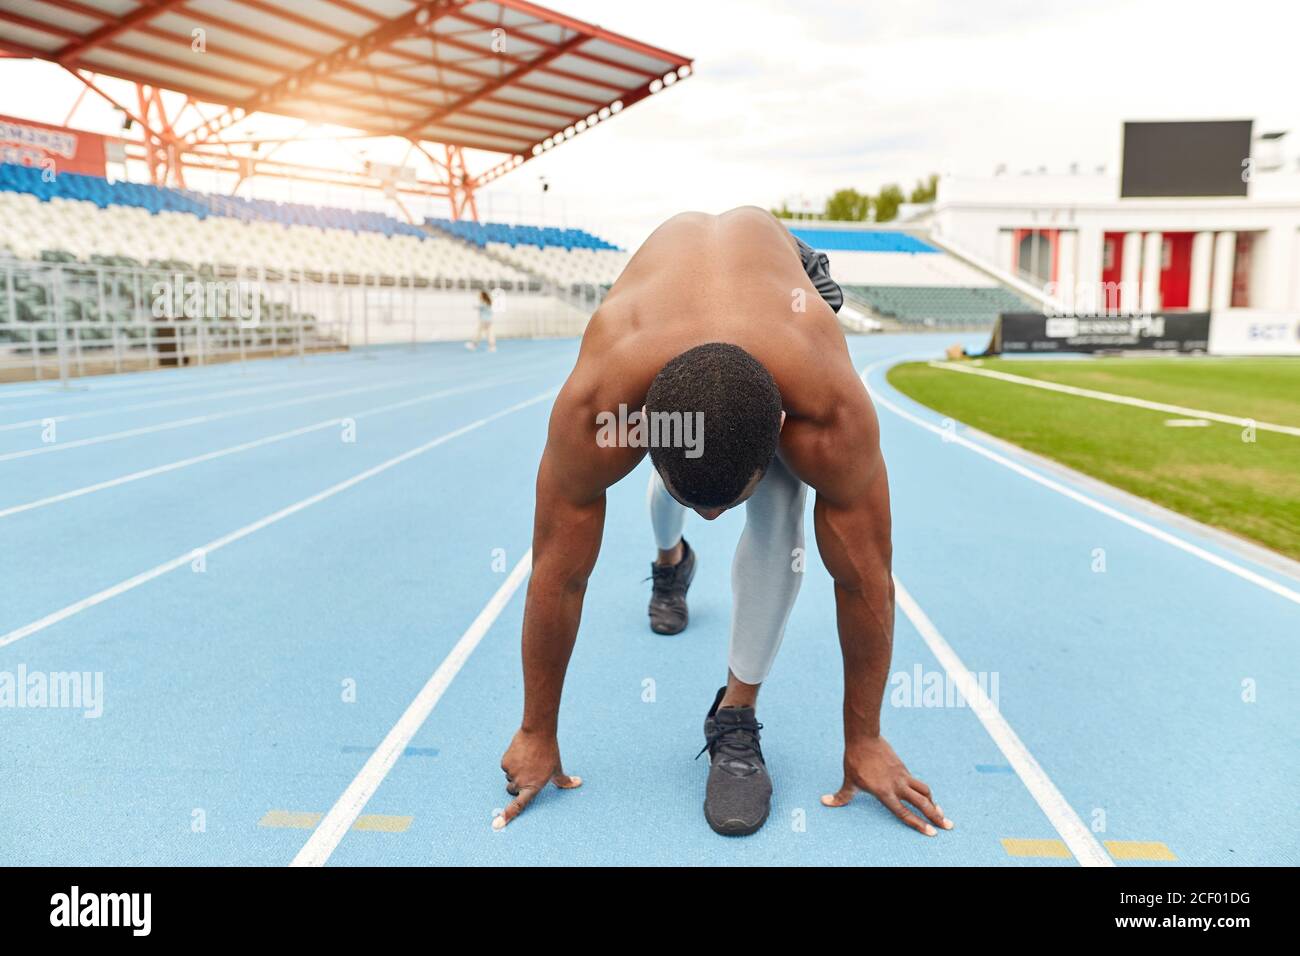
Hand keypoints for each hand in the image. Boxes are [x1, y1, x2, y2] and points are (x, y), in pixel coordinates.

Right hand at [495, 727, 581, 829]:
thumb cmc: (550, 752)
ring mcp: (511, 773)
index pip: (519, 805)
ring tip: (526, 760)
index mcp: (533, 787)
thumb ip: (564, 780)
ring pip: (509, 777)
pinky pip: (505, 767)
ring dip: (515, 772)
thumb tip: (578, 782)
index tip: (497, 824)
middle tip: (528, 772)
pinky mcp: (504, 763)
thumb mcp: (557, 768)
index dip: (508, 815)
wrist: (538, 733)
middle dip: (517, 784)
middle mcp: (520, 782)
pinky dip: (511, 762)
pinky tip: (520, 753)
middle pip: (512, 790)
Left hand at [821, 735, 951, 835]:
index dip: (918, 824)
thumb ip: (842, 795)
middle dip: (936, 816)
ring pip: (924, 791)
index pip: (904, 812)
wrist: (864, 738)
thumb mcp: (848, 780)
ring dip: (934, 802)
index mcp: (885, 792)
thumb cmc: (855, 760)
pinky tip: (926, 796)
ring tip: (940, 813)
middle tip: (948, 825)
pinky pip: (917, 782)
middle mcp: (897, 785)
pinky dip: (924, 791)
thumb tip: (825, 802)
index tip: (931, 832)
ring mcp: (902, 776)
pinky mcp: (903, 768)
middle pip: (922, 803)